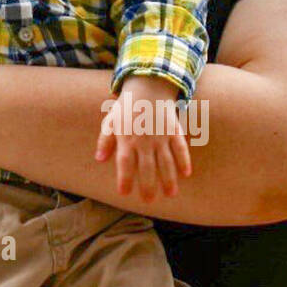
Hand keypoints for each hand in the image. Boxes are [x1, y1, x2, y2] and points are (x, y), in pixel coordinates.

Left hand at [95, 76, 191, 199]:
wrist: (147, 86)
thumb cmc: (126, 107)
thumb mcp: (111, 121)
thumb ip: (105, 140)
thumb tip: (99, 159)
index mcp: (126, 138)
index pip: (125, 164)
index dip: (125, 179)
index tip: (125, 193)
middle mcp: (144, 140)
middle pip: (147, 168)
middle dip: (148, 186)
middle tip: (149, 201)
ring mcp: (160, 136)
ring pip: (166, 162)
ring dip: (169, 179)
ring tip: (170, 194)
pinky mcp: (174, 130)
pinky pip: (180, 148)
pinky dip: (184, 161)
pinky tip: (186, 174)